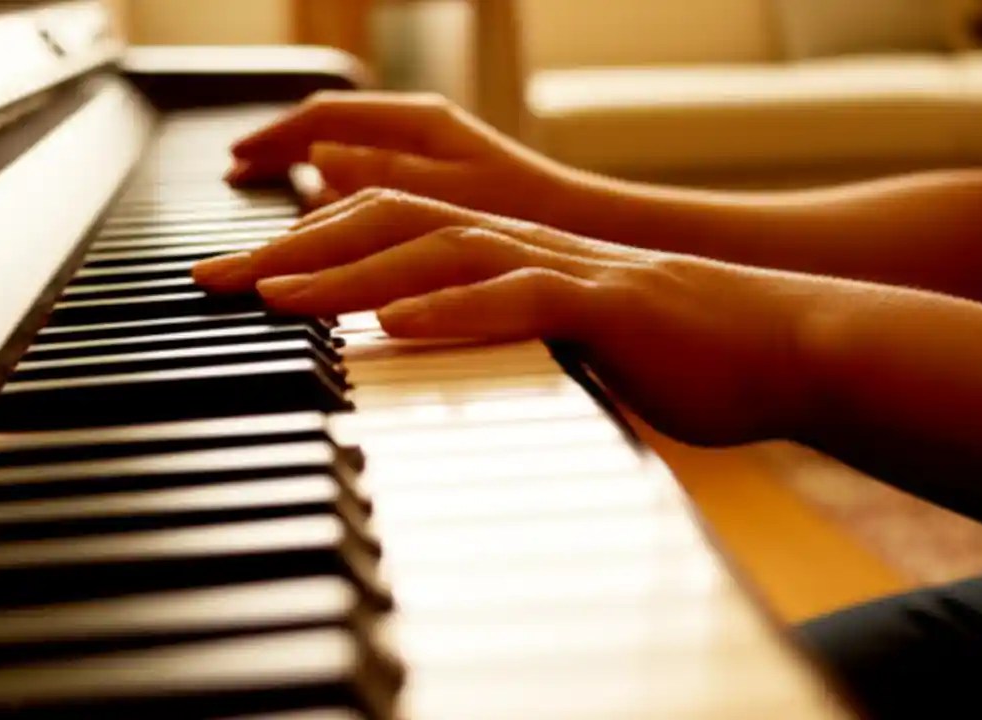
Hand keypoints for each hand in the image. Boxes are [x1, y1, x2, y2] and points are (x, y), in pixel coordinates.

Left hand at [195, 189, 826, 446]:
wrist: (771, 342)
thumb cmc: (658, 346)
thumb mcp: (549, 335)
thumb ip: (478, 327)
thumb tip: (406, 340)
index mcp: (497, 249)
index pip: (379, 226)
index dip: (298, 241)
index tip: (228, 275)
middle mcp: (516, 241)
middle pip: (383, 224)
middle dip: (290, 249)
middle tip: (210, 281)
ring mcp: (558, 266)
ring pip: (436, 252)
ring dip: (348, 273)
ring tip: (274, 296)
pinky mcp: (603, 304)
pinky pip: (517, 300)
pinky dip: (452, 312)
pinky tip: (393, 324)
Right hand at [226, 91, 571, 222]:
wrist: (588, 228)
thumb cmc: (529, 211)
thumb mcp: (450, 196)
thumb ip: (381, 176)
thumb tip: (316, 161)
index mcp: (417, 124)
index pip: (323, 119)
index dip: (272, 140)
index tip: (233, 163)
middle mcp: (416, 132)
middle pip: (326, 136)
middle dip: (275, 157)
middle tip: (232, 179)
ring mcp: (424, 157)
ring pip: (343, 160)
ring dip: (298, 177)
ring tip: (260, 201)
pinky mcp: (433, 186)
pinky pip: (365, 183)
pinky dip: (332, 199)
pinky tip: (318, 225)